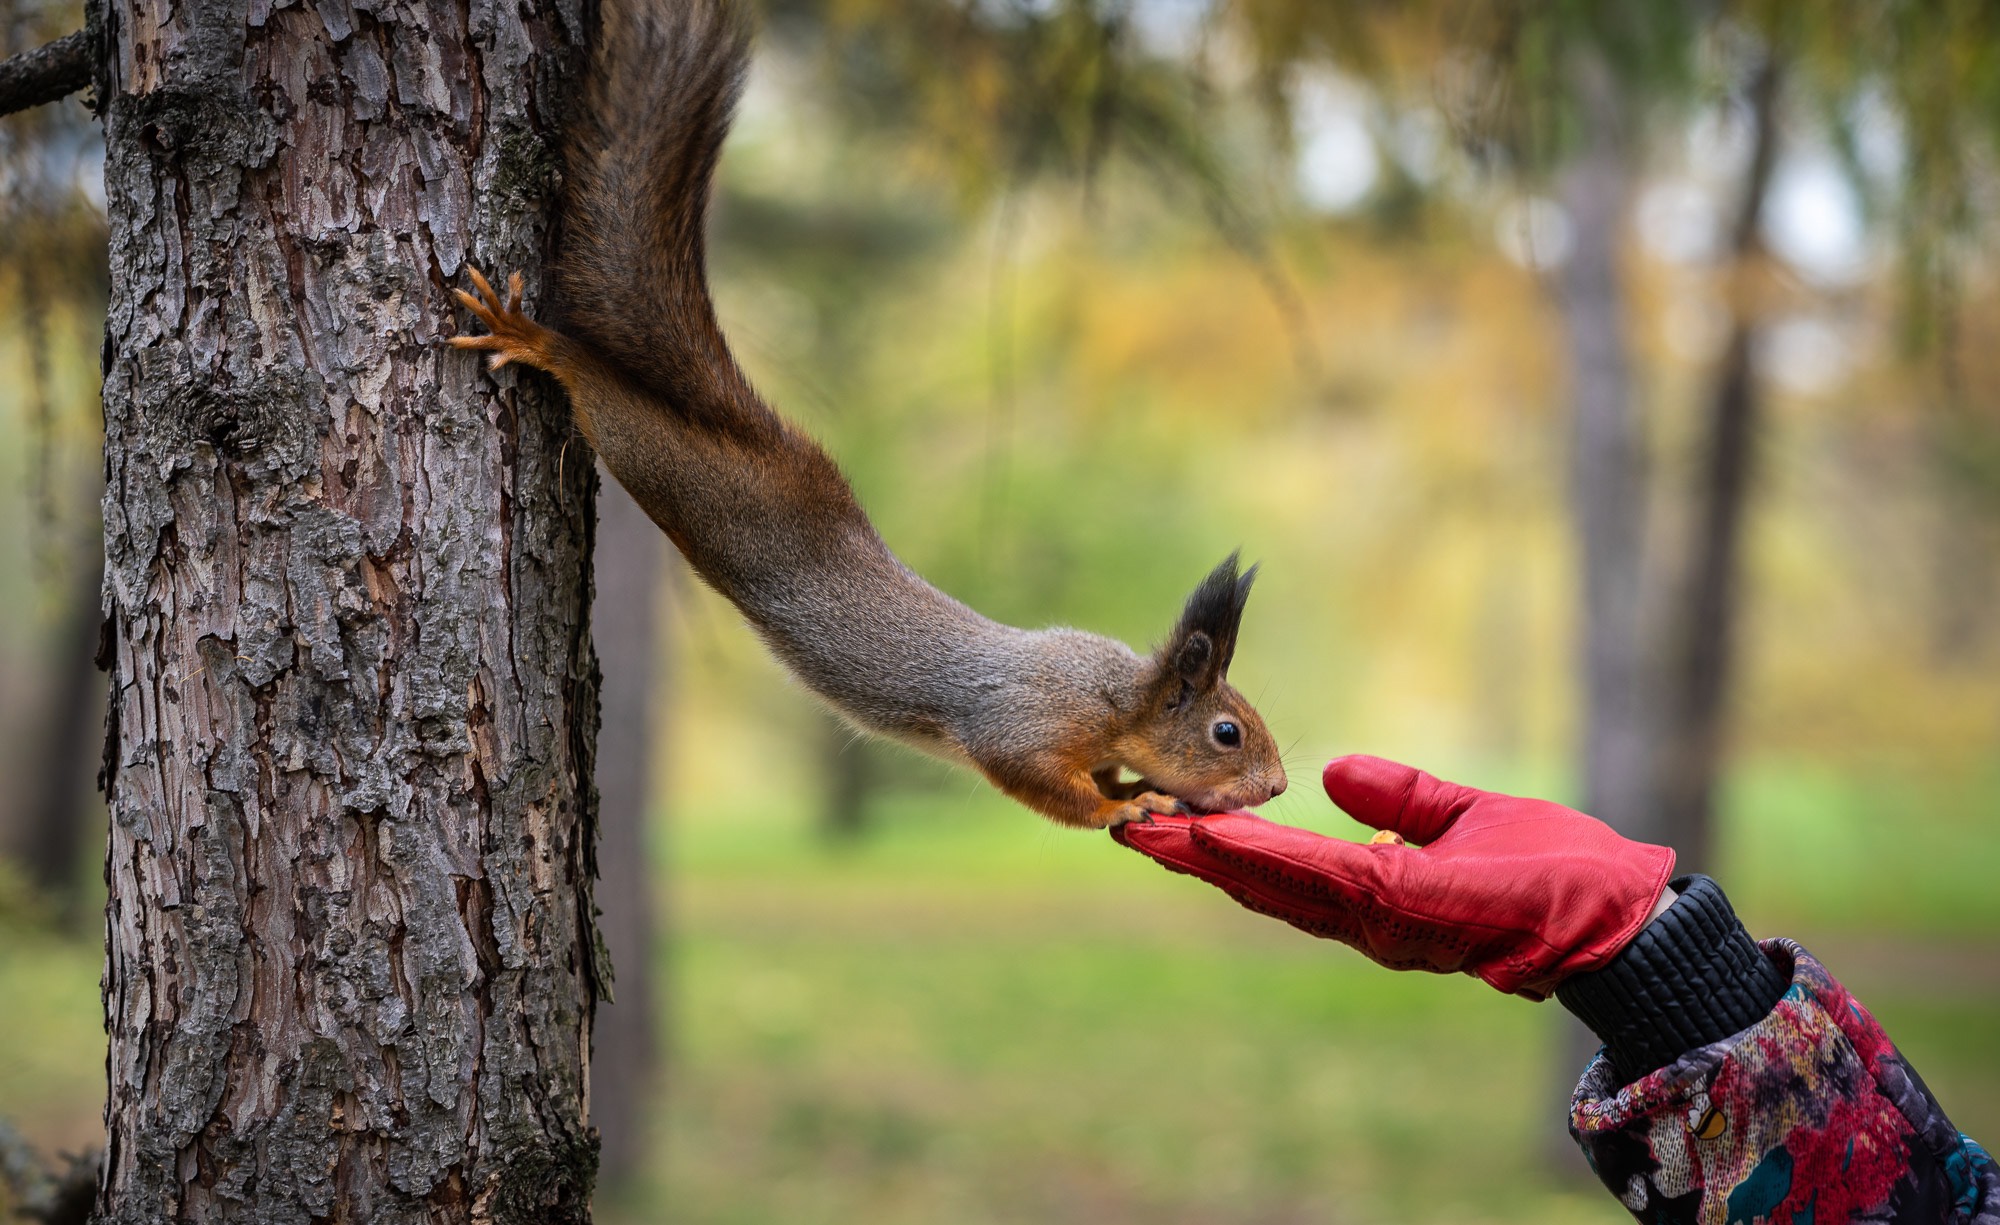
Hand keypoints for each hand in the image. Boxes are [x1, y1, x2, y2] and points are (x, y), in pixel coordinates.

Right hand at [1112, 755, 1675, 998]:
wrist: (1616, 914)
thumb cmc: (1557, 871)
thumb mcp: (1462, 816)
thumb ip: (1400, 798)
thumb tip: (1335, 772)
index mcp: (1378, 895)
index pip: (1285, 870)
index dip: (1227, 849)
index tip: (1172, 826)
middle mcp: (1368, 918)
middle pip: (1263, 885)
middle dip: (1196, 858)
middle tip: (1130, 832)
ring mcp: (1381, 918)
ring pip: (1277, 883)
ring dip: (1214, 857)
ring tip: (1155, 833)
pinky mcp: (1402, 907)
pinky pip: (1318, 877)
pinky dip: (1266, 858)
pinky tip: (1221, 838)